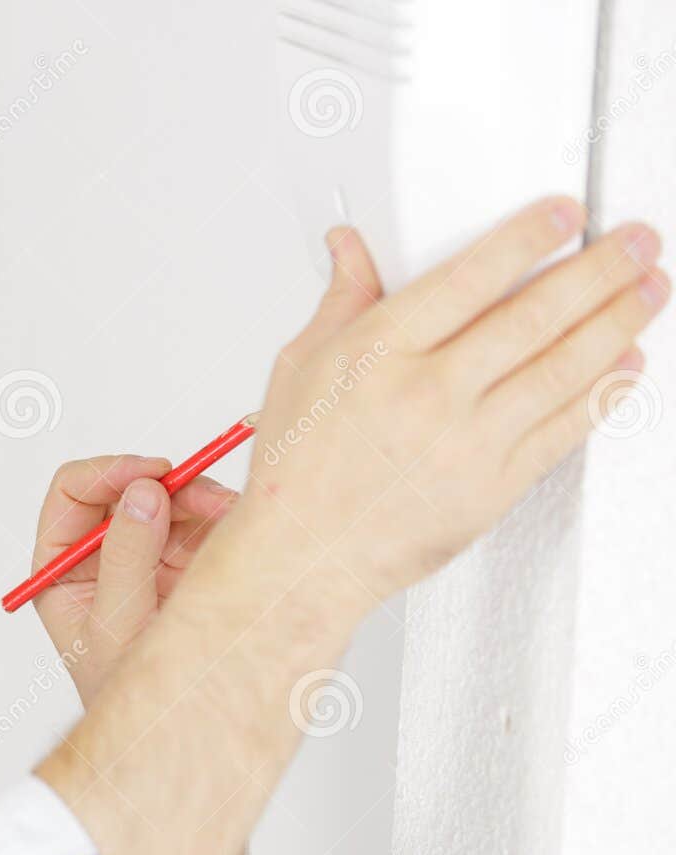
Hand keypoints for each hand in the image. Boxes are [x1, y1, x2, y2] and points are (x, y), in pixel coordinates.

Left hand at [30, 455, 238, 706]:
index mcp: (61, 569)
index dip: (107, 473)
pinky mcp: (184, 564)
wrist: (171, 735)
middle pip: (126, 489)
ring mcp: (144, 556)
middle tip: (206, 496)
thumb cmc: (125, 695)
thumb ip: (126, 559)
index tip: (149, 475)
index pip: (71, 495)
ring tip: (230, 517)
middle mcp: (100, 555)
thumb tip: (141, 495)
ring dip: (201, 500)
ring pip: (169, 500)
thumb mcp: (117, 626)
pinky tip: (238, 528)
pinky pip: (201, 523)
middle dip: (167, 486)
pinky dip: (222, 518)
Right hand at [240, 196, 666, 602]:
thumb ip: (341, 301)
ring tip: (648, 289)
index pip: (470, 278)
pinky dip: (604, 392)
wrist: (304, 555)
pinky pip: (565, 430)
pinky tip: (625, 363)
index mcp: (378, 354)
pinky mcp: (493, 487)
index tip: (564, 215)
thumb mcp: (299, 368)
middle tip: (635, 242)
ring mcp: (466, 443)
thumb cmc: (297, 469)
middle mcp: (427, 394)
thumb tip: (352, 248)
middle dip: (600, 270)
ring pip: (563, 368)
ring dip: (618, 320)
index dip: (528, 238)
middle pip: (534, 317)